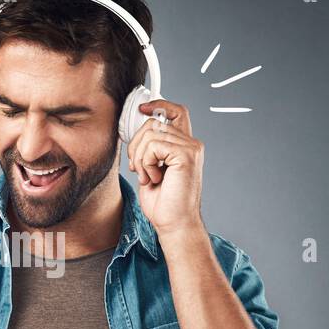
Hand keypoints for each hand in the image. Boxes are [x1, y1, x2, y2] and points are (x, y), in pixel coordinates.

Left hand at [126, 99, 205, 237]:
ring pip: (150, 134)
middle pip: (154, 123)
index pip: (176, 112)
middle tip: (139, 168)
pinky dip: (147, 163)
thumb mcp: (151, 168)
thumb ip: (149, 148)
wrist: (174, 224)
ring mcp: (191, 149)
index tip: (143, 109)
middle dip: (136, 144)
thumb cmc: (163, 203)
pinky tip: (155, 178)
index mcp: (184, 146)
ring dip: (140, 158)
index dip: (159, 105)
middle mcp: (191, 144)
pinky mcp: (186, 156)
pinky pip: (154, 146)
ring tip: (148, 177)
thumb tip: (137, 129)